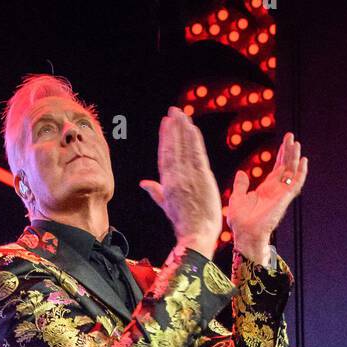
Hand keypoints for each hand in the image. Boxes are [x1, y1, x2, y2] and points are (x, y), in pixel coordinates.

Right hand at [140, 107, 222, 258]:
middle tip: (173, 111)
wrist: (196, 235)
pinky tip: (192, 127)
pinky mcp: (202, 177)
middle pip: (174, 147)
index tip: (165, 123)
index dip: (165, 138)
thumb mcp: (166, 206)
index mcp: (167, 184)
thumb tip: (143, 183)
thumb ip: (156, 192)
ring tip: (182, 114)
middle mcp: (176, 177)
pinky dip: (194, 139)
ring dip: (183, 128)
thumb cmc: (183, 223)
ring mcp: (189, 176)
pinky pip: (197, 153)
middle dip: (173, 128)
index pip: (165, 155)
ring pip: (185, 147)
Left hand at [228, 131, 308, 261]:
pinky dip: (300, 173)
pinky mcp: (284, 199)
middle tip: (291, 136)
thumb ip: (241, 185)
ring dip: (294, 157)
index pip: (277, 169)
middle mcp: (276, 190)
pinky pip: (295, 184)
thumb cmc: (241, 221)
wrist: (245, 234)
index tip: (285, 142)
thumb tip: (242, 173)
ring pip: (291, 172)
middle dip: (289, 151)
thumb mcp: (237, 198)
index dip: (281, 155)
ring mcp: (281, 194)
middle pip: (286, 167)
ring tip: (296, 143)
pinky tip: (303, 161)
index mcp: (266, 189)